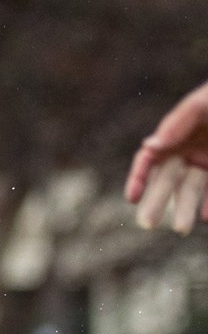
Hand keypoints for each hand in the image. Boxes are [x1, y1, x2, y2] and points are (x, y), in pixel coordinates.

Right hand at [126, 81, 207, 232]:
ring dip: (185, 209)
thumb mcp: (202, 105)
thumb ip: (176, 124)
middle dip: (157, 203)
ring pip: (191, 190)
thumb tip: (149, 147)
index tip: (132, 198)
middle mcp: (187, 151)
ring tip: (182, 229)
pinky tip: (206, 216)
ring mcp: (206, 161)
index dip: (138, 178)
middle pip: (167, 181)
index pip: (148, 160)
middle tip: (149, 224)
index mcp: (174, 135)